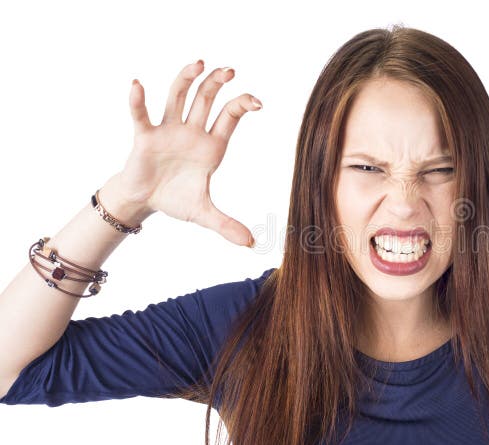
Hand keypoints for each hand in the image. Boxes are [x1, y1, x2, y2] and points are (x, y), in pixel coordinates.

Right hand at [115, 60, 261, 246]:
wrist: (145, 202)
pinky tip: (137, 85)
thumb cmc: (176, 199)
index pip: (230, 117)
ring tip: (199, 63)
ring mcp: (168, 130)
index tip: (256, 102)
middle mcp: (191, 131)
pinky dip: (138, 101)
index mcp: (211, 145)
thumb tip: (251, 245)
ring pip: (178, 97)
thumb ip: (227, 225)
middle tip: (230, 70)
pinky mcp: (145, 136)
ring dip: (187, 79)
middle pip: (206, 99)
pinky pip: (142, 115)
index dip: (242, 105)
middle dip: (217, 84)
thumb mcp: (204, 214)